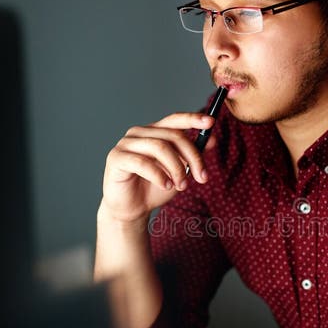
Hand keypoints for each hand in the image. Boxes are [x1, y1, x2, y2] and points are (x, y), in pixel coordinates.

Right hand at [101, 112, 215, 222]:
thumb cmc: (154, 188)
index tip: (210, 122)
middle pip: (173, 136)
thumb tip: (211, 139)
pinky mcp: (116, 158)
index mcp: (154, 132)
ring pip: (159, 147)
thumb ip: (191, 155)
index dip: (192, 119)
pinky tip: (166, 186)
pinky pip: (143, 163)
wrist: (132, 208)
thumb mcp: (179, 171)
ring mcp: (126, 143)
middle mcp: (139, 133)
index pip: (174, 120)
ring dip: (176, 169)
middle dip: (192, 157)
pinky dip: (159, 176)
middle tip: (202, 177)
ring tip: (182, 186)